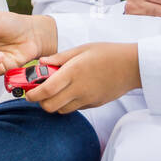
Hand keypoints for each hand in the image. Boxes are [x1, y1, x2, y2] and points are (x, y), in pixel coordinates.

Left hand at [26, 42, 140, 112]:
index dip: (33, 95)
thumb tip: (40, 63)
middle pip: (50, 107)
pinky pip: (75, 108)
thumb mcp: (81, 49)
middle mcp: (79, 89)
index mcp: (73, 72)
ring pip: (62, 110)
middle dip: (41, 102)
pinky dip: (68, 104)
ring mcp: (87, 99)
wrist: (132, 66)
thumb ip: (59, 57)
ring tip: (56, 91)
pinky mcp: (94, 104)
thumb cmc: (107, 53)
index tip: (28, 93)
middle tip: (40, 92)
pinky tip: (71, 92)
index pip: (46, 90)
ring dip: (54, 104)